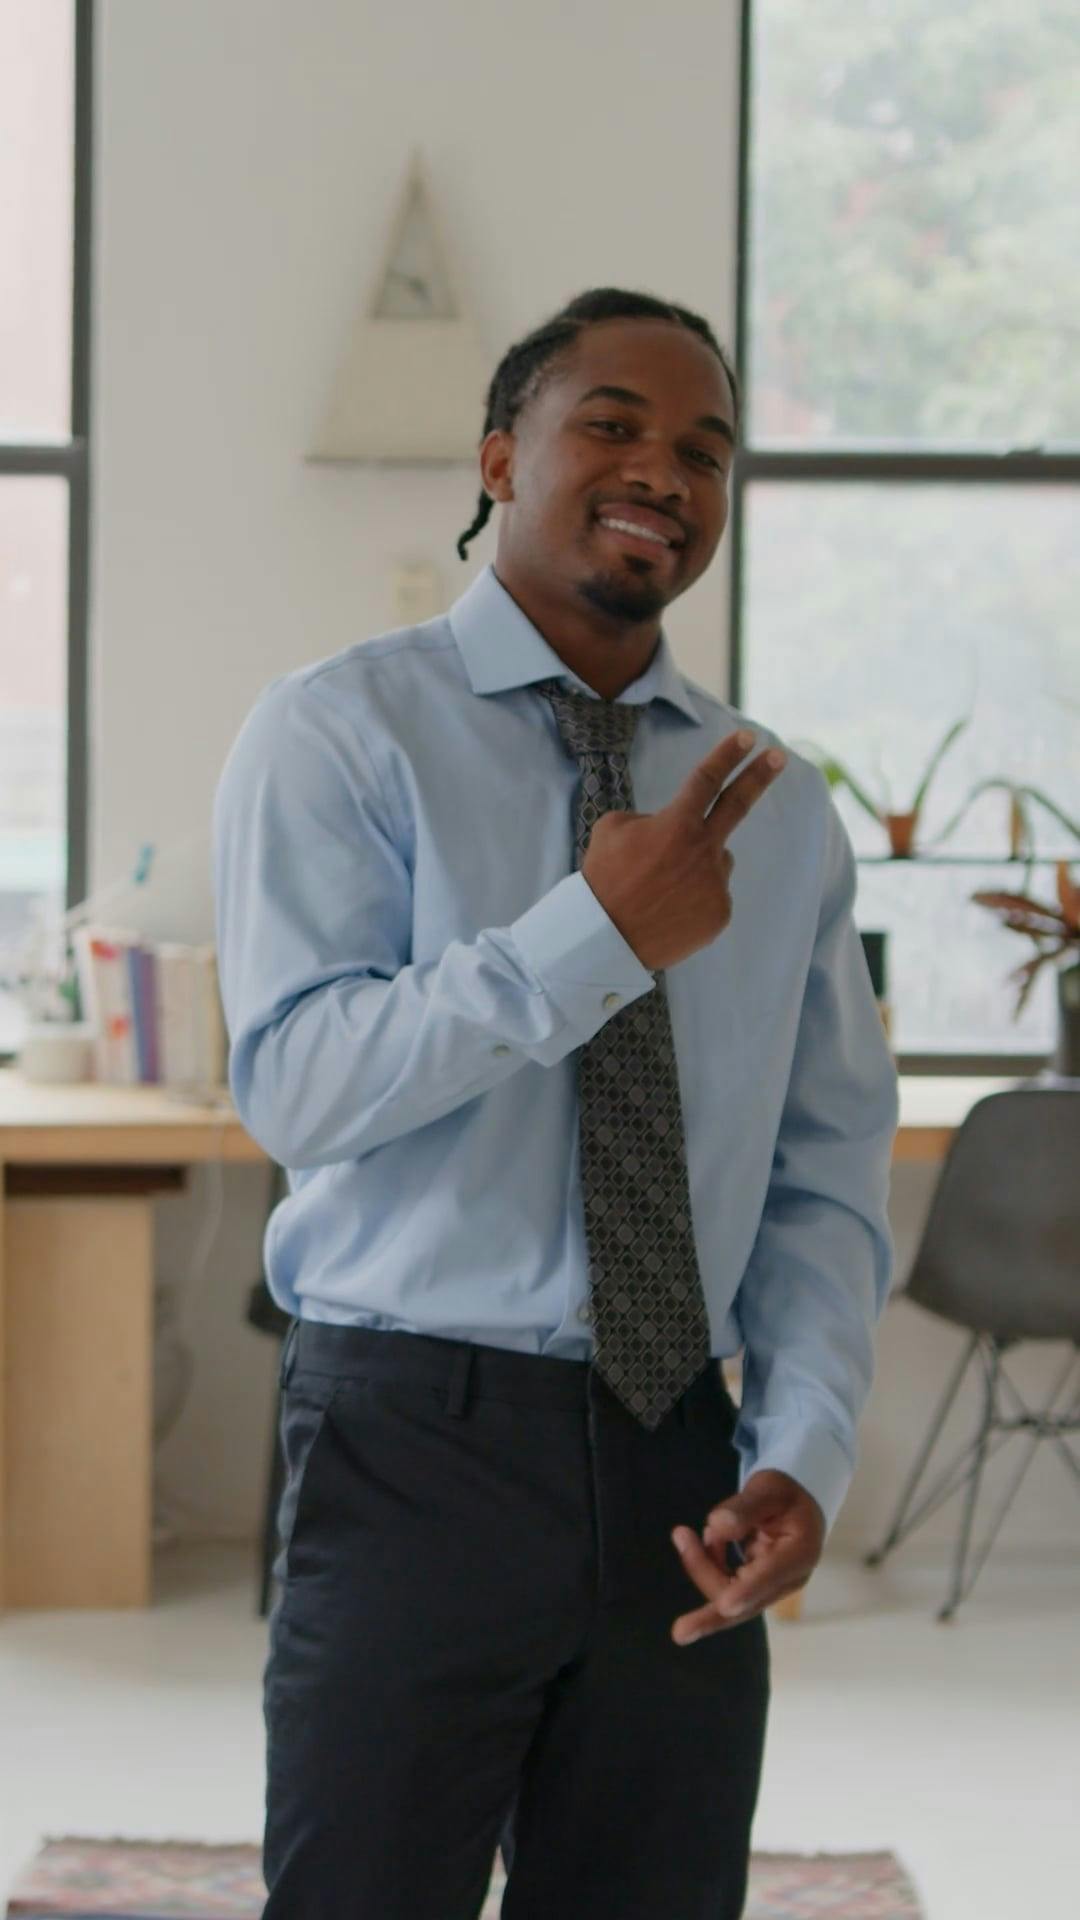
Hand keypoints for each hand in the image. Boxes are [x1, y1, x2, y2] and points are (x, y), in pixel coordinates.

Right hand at [581, 729, 786, 971]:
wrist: (605, 938)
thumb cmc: (605, 880)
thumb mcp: (613, 830)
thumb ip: (649, 818)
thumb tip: (670, 825)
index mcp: (676, 824)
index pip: (707, 780)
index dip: (728, 755)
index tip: (747, 737)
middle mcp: (703, 850)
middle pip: (737, 805)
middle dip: (759, 776)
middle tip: (779, 756)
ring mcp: (715, 883)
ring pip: (715, 860)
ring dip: (696, 865)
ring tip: (661, 888)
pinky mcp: (720, 913)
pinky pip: (713, 894)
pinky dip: (694, 897)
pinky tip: (669, 909)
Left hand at [669, 1470, 824, 1643]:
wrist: (797, 1507)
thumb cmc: (785, 1494)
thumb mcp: (769, 1488)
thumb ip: (745, 1507)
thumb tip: (717, 1525)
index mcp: (800, 1552)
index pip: (771, 1575)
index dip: (747, 1591)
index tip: (725, 1606)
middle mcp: (787, 1579)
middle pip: (745, 1603)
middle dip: (710, 1614)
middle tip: (678, 1632)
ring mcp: (769, 1587)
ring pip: (729, 1597)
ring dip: (701, 1570)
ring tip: (682, 1534)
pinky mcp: (753, 1588)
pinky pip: (724, 1587)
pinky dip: (707, 1565)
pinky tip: (705, 1539)